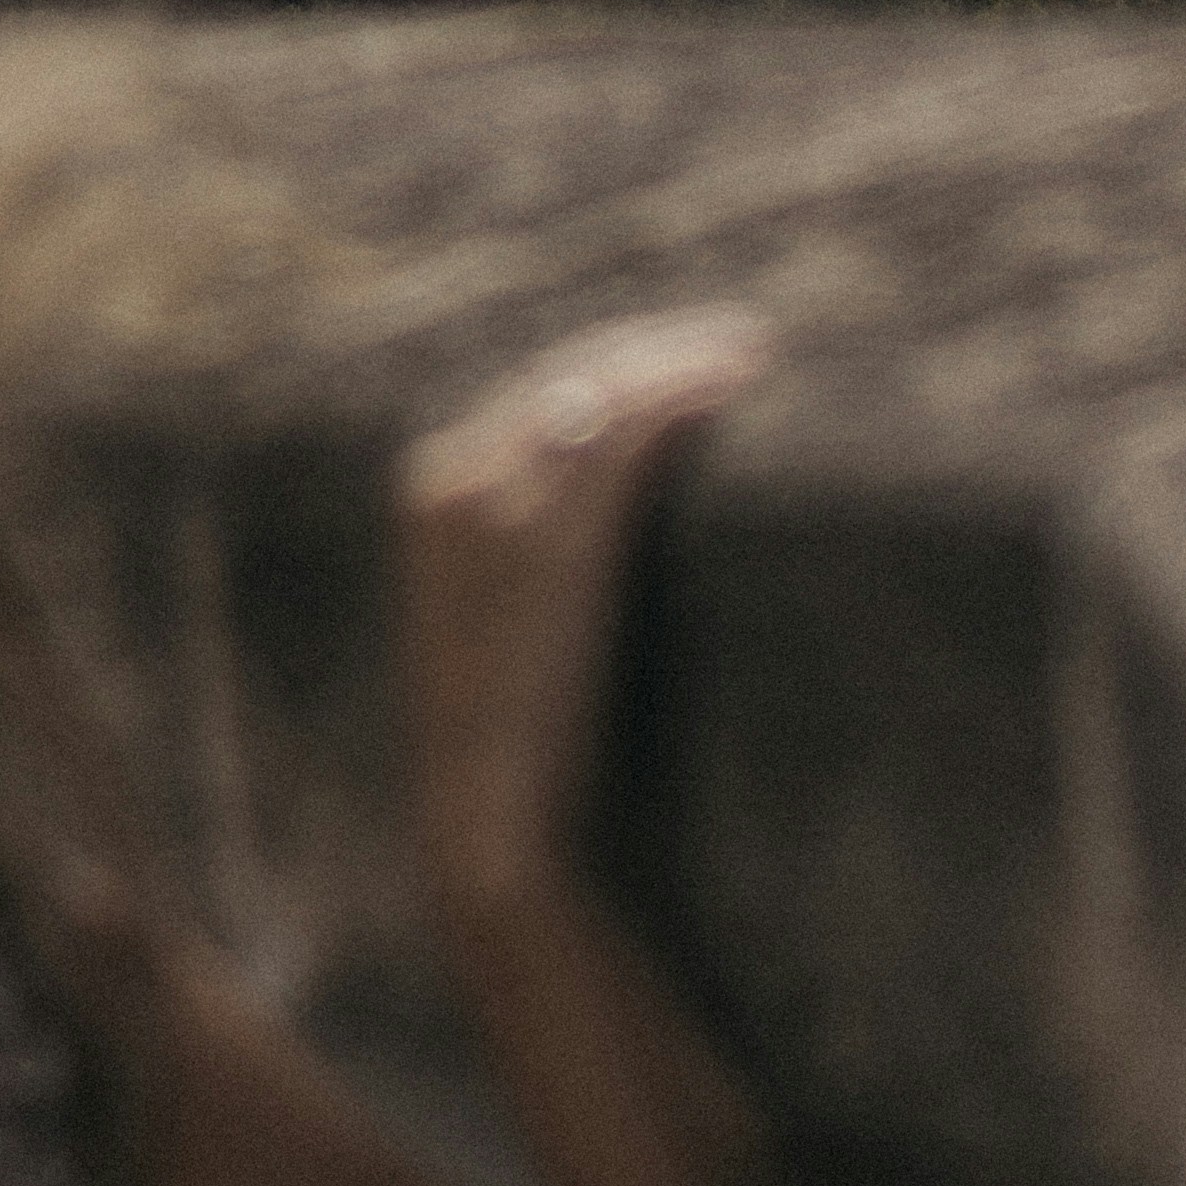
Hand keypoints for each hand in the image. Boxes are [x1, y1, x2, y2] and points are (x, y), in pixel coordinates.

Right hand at [396, 308, 773, 929]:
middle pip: (569, 380)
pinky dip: (684, 391)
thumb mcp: (530, 644)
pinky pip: (625, 431)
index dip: (618, 374)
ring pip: (599, 392)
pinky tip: (743, 375)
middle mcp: (447, 484)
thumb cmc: (534, 765)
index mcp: (432, 505)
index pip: (537, 402)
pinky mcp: (552, 532)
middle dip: (654, 354)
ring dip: (679, 362)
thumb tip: (639, 518)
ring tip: (753, 353)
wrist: (505, 841)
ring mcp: (493, 501)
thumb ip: (558, 569)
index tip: (692, 363)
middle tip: (740, 344)